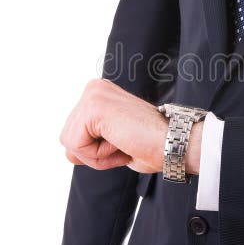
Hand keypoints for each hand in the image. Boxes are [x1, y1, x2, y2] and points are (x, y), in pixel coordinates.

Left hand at [59, 79, 202, 173]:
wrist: (174, 142)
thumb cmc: (153, 145)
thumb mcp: (112, 142)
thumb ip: (91, 142)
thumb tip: (70, 154)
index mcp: (99, 94)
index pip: (74, 133)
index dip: (97, 150)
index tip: (125, 141)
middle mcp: (94, 89)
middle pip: (68, 138)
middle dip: (94, 153)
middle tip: (125, 144)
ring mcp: (93, 94)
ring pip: (71, 143)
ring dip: (97, 155)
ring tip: (124, 143)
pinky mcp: (93, 106)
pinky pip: (76, 145)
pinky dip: (98, 155)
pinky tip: (120, 142)